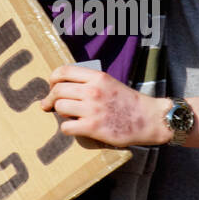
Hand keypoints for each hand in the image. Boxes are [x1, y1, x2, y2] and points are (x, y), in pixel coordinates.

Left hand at [40, 65, 167, 146]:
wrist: (149, 119)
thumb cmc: (128, 102)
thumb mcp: (110, 83)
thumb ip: (89, 82)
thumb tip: (63, 86)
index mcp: (97, 77)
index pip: (63, 71)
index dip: (53, 79)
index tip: (52, 86)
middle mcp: (93, 91)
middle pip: (58, 90)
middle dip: (50, 99)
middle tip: (48, 105)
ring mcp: (92, 109)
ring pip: (59, 107)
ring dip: (61, 113)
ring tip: (69, 115)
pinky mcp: (93, 127)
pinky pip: (66, 126)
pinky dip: (68, 128)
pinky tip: (75, 127)